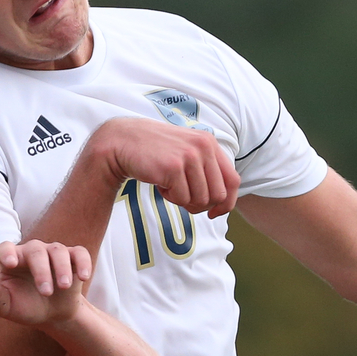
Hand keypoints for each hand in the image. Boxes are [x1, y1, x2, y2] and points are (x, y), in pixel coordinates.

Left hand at [0, 240, 90, 325]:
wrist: (53, 315)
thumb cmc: (26, 307)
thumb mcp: (7, 308)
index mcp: (12, 260)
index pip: (5, 248)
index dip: (7, 253)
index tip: (11, 264)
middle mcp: (32, 252)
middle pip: (36, 251)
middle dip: (41, 271)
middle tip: (46, 292)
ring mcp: (53, 253)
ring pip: (58, 251)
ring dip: (62, 268)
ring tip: (64, 287)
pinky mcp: (73, 257)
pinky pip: (80, 253)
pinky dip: (83, 263)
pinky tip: (84, 277)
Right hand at [90, 118, 239, 216]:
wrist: (123, 142)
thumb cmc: (156, 152)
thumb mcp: (187, 153)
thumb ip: (206, 170)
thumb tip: (222, 203)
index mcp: (210, 143)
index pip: (233, 180)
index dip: (227, 202)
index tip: (214, 213)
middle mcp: (203, 147)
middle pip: (218, 195)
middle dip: (201, 204)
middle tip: (183, 199)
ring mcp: (189, 156)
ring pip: (201, 199)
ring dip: (183, 200)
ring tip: (169, 185)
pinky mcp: (174, 167)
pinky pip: (182, 198)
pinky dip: (170, 197)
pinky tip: (160, 183)